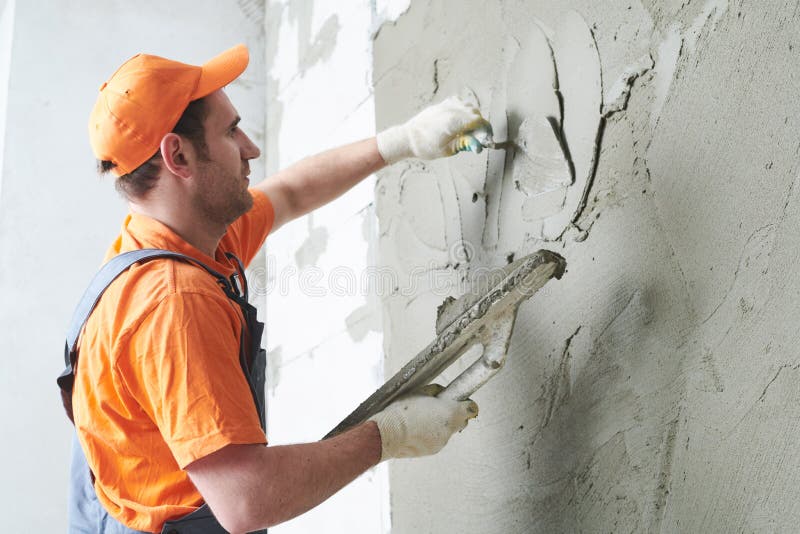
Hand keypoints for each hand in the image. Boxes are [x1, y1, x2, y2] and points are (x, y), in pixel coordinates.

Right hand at [368, 384, 478, 460]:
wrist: (388, 433)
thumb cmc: (402, 411)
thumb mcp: (420, 391)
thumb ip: (437, 391)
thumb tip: (443, 393)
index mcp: (451, 413)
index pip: (472, 409)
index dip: (467, 405)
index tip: (461, 402)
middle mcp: (450, 429)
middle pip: (461, 422)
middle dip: (453, 416)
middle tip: (438, 410)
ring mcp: (442, 442)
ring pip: (447, 432)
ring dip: (439, 426)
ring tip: (421, 420)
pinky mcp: (433, 451)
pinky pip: (437, 440)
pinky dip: (430, 435)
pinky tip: (417, 430)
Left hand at [376, 95, 492, 164]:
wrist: (408, 138)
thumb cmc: (425, 146)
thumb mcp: (447, 150)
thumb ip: (465, 144)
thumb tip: (479, 145)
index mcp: (453, 121)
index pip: (479, 121)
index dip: (486, 131)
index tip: (486, 140)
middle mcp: (451, 110)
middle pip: (476, 113)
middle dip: (481, 125)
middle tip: (478, 138)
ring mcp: (446, 105)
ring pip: (469, 106)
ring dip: (473, 117)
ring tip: (469, 131)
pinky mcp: (442, 104)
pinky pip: (460, 103)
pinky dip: (464, 111)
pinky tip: (461, 121)